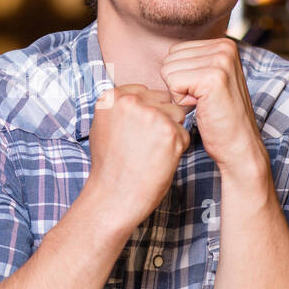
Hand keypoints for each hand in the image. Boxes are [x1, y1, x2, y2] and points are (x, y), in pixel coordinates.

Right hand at [87, 85, 190, 229]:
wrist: (113, 196)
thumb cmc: (110, 167)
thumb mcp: (103, 126)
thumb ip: (122, 108)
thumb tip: (143, 98)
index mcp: (112, 97)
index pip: (146, 92)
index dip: (147, 113)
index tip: (137, 132)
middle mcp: (130, 101)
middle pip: (164, 100)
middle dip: (161, 120)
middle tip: (144, 145)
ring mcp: (151, 115)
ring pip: (177, 115)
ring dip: (171, 133)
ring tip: (151, 152)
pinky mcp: (169, 132)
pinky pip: (185, 134)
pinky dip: (177, 149)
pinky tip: (159, 160)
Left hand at [159, 38, 264, 175]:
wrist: (238, 144)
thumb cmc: (219, 117)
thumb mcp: (209, 79)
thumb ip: (194, 61)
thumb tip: (166, 55)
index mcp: (224, 43)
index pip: (175, 51)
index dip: (181, 77)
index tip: (203, 92)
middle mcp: (225, 46)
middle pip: (169, 59)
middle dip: (178, 84)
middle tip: (203, 100)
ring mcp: (221, 60)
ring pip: (168, 70)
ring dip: (180, 93)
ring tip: (203, 103)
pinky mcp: (213, 77)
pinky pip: (173, 83)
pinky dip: (181, 101)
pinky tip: (201, 107)